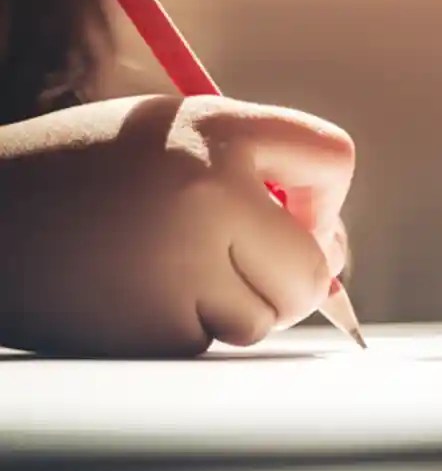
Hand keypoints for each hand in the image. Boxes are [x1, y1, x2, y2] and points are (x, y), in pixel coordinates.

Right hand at [0, 95, 354, 355]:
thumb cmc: (81, 174)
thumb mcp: (169, 136)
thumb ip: (253, 174)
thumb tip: (332, 252)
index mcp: (216, 131)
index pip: (333, 157)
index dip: (326, 194)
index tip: (298, 210)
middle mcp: (211, 193)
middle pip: (316, 265)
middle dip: (298, 276)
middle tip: (257, 266)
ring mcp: (184, 265)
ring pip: (268, 315)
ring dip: (241, 305)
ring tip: (175, 269)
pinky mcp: (154, 327)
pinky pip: (211, 340)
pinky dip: (189, 326)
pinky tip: (137, 292)